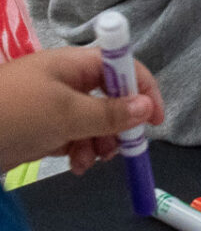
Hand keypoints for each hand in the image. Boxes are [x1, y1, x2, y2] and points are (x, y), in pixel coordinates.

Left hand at [0, 47, 163, 175]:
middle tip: (121, 149)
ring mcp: (50, 105)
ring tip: (90, 162)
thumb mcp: (66, 115)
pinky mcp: (38, 128)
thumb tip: (147, 108)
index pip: (123, 68)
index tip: (155, 121)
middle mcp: (65, 80)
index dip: (144, 90)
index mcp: (73, 64)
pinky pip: (72, 136)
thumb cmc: (14, 115)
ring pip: (92, 121)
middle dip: (119, 124)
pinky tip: (75, 165)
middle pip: (110, 97)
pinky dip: (79, 150)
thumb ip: (110, 113)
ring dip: (99, 142)